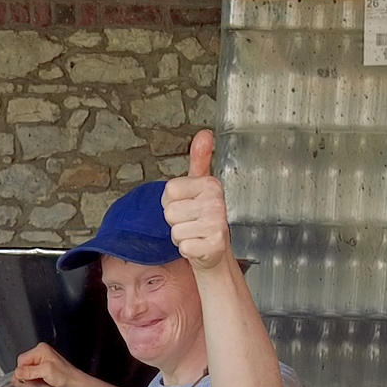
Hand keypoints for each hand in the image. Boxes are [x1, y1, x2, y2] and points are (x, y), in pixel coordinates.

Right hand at [13, 343, 80, 386]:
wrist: (74, 383)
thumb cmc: (65, 375)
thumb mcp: (45, 372)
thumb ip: (29, 371)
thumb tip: (17, 373)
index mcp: (40, 349)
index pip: (21, 359)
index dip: (22, 371)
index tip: (26, 379)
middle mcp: (41, 352)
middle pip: (24, 365)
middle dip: (27, 374)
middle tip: (36, 380)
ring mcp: (43, 360)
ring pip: (28, 370)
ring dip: (32, 377)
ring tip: (41, 381)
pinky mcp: (44, 367)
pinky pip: (33, 373)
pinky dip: (35, 378)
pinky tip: (42, 381)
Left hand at [161, 130, 230, 271]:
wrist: (217, 252)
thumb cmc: (205, 219)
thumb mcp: (200, 186)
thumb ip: (200, 160)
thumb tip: (205, 134)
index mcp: (210, 185)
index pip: (169, 191)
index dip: (172, 202)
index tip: (187, 206)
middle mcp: (216, 203)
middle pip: (170, 212)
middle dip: (176, 221)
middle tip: (192, 223)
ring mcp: (216, 225)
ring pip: (175, 231)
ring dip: (181, 236)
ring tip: (196, 234)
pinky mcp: (214, 246)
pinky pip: (184, 247)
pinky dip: (187, 250)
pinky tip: (199, 247)